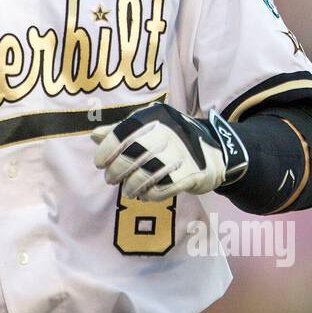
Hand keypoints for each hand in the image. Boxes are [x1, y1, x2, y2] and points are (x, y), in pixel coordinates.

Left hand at [92, 102, 248, 202]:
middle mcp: (169, 132)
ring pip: (146, 174)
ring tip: (129, 189)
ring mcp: (182, 153)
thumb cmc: (174, 139)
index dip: (107, 150)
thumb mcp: (149, 128)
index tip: (101, 163)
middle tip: (112, 179)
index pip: (123, 133)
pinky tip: (146, 194)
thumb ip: (121, 131)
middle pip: (132, 155)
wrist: (217, 151)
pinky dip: (151, 194)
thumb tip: (94, 136)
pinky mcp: (192, 174)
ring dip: (132, 185)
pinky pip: (164, 188)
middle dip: (117, 171)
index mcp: (155, 118)